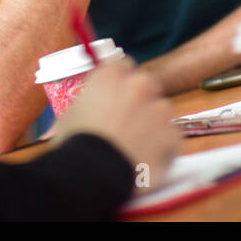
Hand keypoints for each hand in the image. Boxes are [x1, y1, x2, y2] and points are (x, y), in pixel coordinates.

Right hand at [52, 57, 179, 185]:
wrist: (93, 174)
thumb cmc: (74, 146)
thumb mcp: (69, 117)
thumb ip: (86, 105)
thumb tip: (86, 110)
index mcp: (111, 76)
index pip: (123, 66)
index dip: (119, 82)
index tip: (115, 95)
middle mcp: (139, 85)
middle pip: (146, 84)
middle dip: (139, 99)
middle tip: (125, 122)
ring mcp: (159, 109)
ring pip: (161, 110)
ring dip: (152, 122)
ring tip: (135, 145)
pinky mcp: (172, 134)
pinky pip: (171, 136)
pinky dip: (163, 146)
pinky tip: (146, 159)